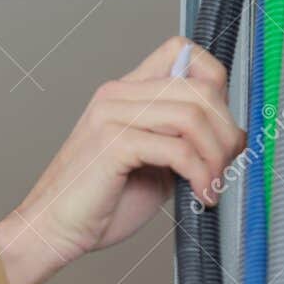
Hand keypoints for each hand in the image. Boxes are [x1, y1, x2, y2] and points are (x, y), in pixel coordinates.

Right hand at [0, 35, 244, 283]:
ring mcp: (112, 116)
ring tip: (214, 185)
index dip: (215, 81)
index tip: (224, 127)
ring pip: (193, 115)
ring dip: (217, 155)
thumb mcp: (152, 164)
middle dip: (226, 130)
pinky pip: (177, 148)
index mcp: (125, 93)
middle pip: (199, 87)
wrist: (52, 231)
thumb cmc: (99, 205)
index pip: (181, 52)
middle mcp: (118, 96)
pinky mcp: (113, 143)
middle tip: (228, 166)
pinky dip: (200, 174)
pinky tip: (201, 194)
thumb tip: (231, 138)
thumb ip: (181, 141)